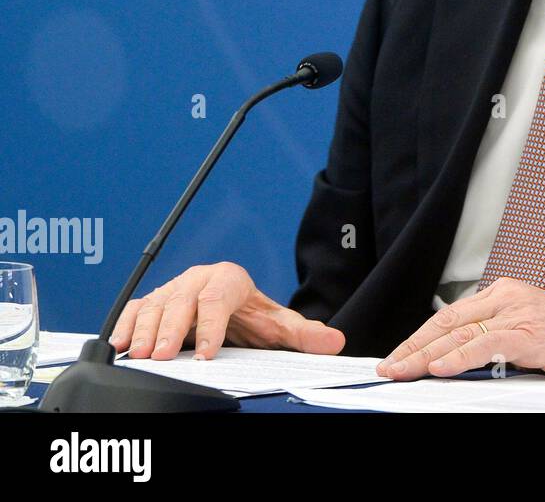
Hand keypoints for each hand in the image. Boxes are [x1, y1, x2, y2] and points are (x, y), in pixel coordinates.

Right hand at [109, 262, 345, 360]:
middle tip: (163, 355)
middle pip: (182, 299)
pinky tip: (120, 345)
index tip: (206, 353)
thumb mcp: (279, 325)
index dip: (211, 324)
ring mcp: (175, 289)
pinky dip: (125, 325)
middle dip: (171, 328)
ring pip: (156, 304)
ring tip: (140, 354)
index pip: (219, 297)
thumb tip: (334, 341)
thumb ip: (305, 334)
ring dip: (145, 329)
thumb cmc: (252, 316)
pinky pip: (136, 308)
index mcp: (230, 279)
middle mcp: (199, 279)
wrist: (234, 309)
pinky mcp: (155, 300)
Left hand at [375, 277, 544, 381]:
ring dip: (427, 355)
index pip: (450, 315)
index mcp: (504, 293)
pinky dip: (460, 357)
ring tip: (404, 370)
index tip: (398, 355)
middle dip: (414, 347)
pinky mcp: (532, 333)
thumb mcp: (526, 331)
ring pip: (462, 333)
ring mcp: (519, 313)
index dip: (419, 336)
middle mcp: (508, 297)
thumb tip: (454, 358)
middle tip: (389, 366)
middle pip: (449, 323)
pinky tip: (440, 368)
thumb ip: (493, 337)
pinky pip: (487, 344)